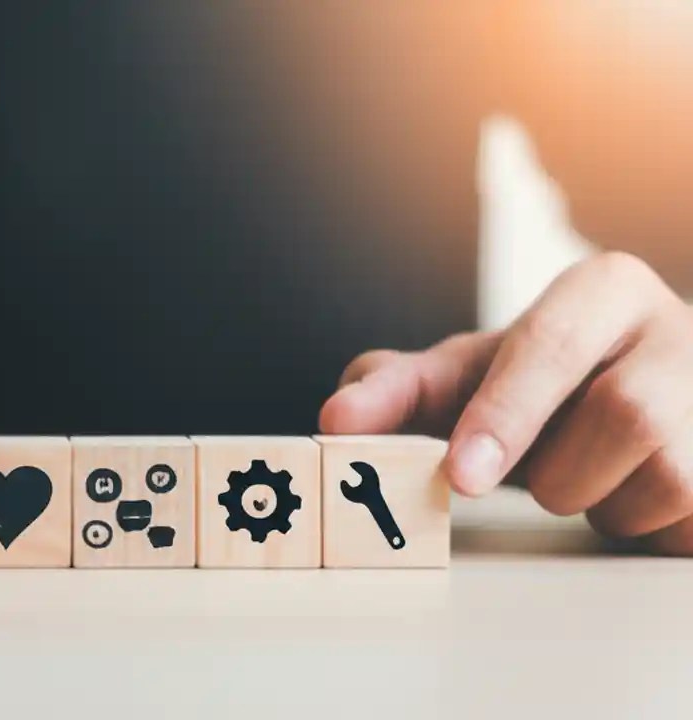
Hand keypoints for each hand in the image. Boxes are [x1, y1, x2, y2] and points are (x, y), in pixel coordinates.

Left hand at [320, 252, 692, 555]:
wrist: (649, 391)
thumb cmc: (545, 384)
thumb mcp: (470, 373)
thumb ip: (399, 389)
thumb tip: (336, 419)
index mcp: (605, 289)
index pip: (554, 344)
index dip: (505, 413)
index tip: (460, 475)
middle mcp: (684, 330)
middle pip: (625, 415)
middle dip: (558, 467)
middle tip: (525, 480)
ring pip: (665, 478)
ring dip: (598, 501)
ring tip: (585, 473)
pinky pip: (689, 523)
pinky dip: (642, 527)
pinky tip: (630, 494)